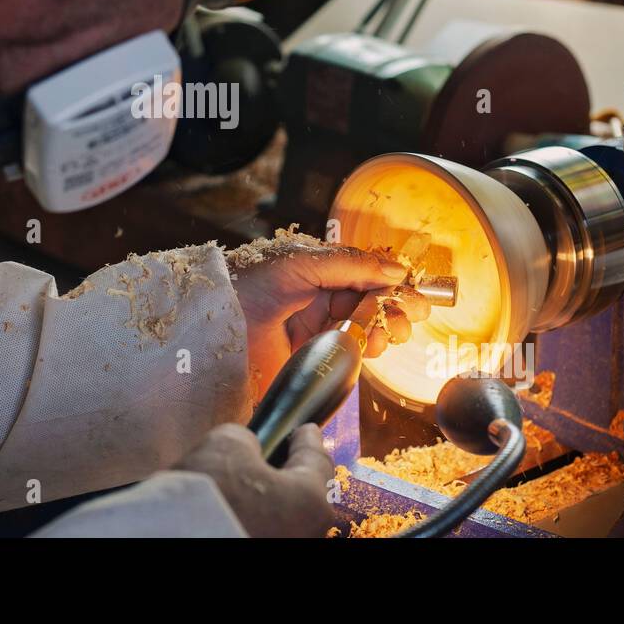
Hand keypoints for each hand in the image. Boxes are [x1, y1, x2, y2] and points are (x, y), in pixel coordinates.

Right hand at [174, 423, 334, 537]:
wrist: (176, 534)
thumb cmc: (209, 493)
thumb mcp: (227, 443)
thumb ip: (247, 440)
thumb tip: (246, 449)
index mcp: (310, 500)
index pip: (316, 459)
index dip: (307, 438)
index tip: (306, 429)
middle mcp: (305, 532)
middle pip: (300, 491)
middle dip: (284, 470)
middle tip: (272, 452)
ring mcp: (283, 546)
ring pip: (280, 514)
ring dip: (265, 497)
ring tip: (240, 482)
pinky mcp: (256, 552)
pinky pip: (262, 528)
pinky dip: (250, 515)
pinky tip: (230, 506)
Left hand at [228, 238, 431, 396]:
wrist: (208, 328)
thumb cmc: (246, 286)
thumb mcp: (300, 263)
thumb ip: (349, 264)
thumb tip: (397, 269)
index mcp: (313, 270)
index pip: (364, 274)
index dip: (391, 282)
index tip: (415, 291)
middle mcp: (316, 299)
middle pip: (370, 303)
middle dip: (394, 308)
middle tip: (411, 315)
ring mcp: (315, 330)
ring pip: (365, 329)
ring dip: (385, 329)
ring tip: (389, 331)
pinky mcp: (311, 360)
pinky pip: (349, 353)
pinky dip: (367, 349)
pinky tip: (373, 345)